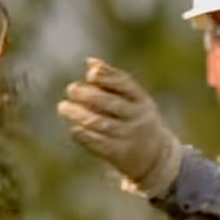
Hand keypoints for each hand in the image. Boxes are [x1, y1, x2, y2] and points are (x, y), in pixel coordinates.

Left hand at [57, 57, 182, 197]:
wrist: (156, 156)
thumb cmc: (136, 118)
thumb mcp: (133, 99)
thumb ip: (112, 80)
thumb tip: (90, 62)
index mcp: (142, 100)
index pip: (126, 85)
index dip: (108, 77)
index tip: (90, 74)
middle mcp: (137, 117)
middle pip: (112, 103)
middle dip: (89, 95)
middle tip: (71, 89)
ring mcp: (129, 136)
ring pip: (102, 123)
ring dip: (80, 115)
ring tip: (63, 107)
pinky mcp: (120, 154)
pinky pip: (100, 144)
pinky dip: (85, 136)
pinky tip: (73, 129)